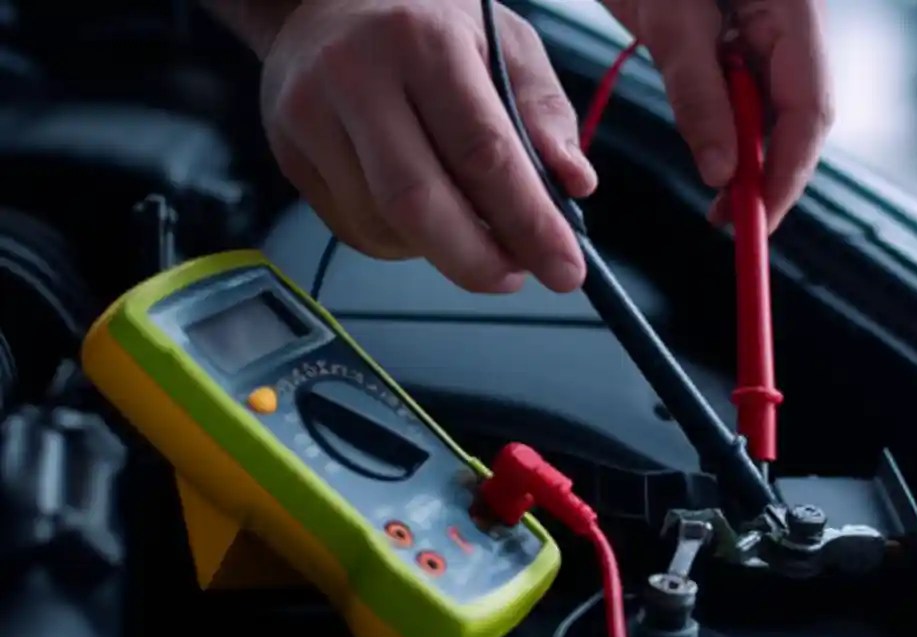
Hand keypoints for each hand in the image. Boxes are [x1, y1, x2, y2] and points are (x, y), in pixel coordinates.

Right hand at [259, 0, 595, 292]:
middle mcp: (356, 76)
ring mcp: (310, 116)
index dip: (528, 222)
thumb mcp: (505, 42)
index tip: (565, 268)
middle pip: (418, 204)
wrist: (326, 2)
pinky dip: (403, 242)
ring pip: (383, 225)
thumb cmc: (428, 23)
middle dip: (476, 260)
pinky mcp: (289, 153)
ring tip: (474, 235)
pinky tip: (425, 219)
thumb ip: (544, 113)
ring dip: (440, 251)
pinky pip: (355, 229)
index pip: (484, 153)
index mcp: (424, 41)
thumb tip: (573, 184)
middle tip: (515, 276)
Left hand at [602, 0, 832, 231]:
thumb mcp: (672, 17)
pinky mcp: (740, 37)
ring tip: (719, 203)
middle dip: (769, 173)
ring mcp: (770, 31)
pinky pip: (749, 95)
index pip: (810, 109)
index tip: (757, 220)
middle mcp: (793, 23)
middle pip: (800, 116)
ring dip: (748, 158)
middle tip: (731, 220)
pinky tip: (718, 158)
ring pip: (775, 111)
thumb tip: (722, 172)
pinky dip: (730, 132)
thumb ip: (699, 94)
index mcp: (796, 8)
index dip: (788, 173)